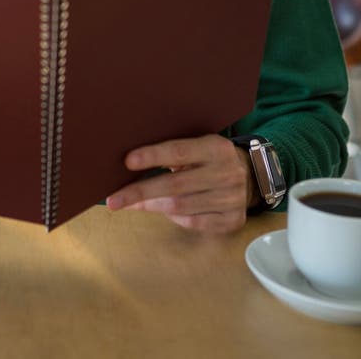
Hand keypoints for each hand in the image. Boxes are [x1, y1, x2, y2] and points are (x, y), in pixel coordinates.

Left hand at [106, 134, 258, 232]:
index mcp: (215, 148)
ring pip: (181, 206)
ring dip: (151, 206)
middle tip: (114, 199)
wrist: (252, 175)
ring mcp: (231, 199)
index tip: (127, 161)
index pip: (179, 152)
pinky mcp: (232, 220)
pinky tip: (160, 209)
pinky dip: (173, 217)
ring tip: (131, 203)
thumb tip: (132, 161)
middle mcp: (226, 173)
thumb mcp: (200, 145)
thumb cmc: (212, 157)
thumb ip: (175, 152)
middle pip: (175, 185)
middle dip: (140, 192)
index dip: (152, 156)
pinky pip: (193, 222)